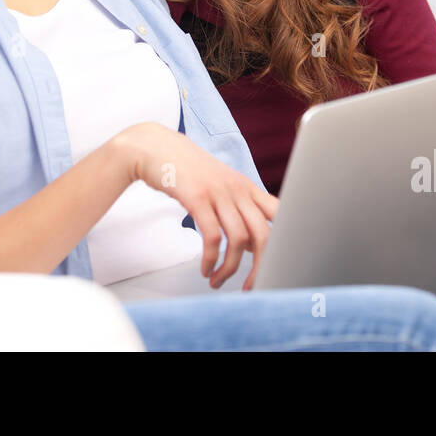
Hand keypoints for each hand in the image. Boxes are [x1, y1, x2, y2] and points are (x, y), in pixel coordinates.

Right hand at [114, 123, 279, 288]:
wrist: (155, 147)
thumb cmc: (186, 170)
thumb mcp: (219, 184)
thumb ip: (237, 210)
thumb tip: (250, 245)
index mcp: (246, 187)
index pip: (280, 215)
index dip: (281, 245)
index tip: (270, 268)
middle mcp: (238, 189)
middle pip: (264, 236)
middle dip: (260, 268)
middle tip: (248, 287)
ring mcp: (218, 192)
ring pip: (239, 240)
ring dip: (229, 268)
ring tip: (216, 280)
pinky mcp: (197, 197)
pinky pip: (213, 236)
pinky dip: (211, 259)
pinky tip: (205, 268)